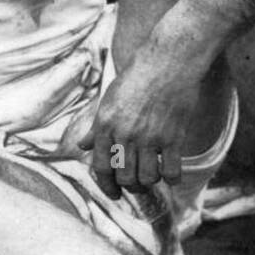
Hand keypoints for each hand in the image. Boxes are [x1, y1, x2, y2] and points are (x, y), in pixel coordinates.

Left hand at [79, 51, 201, 196]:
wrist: (168, 62)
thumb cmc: (136, 77)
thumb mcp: (108, 99)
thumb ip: (95, 126)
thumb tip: (81, 145)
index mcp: (106, 125)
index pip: (101, 167)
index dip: (106, 185)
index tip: (114, 193)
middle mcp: (126, 134)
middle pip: (124, 177)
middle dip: (129, 187)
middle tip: (136, 185)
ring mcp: (150, 137)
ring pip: (147, 178)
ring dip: (149, 183)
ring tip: (152, 178)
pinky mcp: (173, 137)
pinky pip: (172, 171)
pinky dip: (172, 178)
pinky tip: (172, 174)